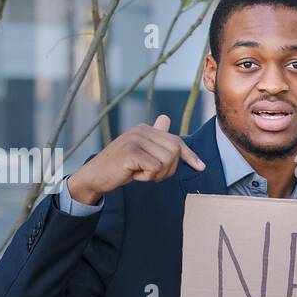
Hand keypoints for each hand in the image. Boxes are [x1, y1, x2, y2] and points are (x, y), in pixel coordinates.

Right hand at [67, 114, 205, 203]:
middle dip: (168, 170)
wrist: (95, 175)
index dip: (190, 155)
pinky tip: (134, 175)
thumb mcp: (140, 151)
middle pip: (174, 153)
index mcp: (146, 129)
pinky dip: (147, 177)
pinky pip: (155, 168)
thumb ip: (154, 139)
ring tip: (139, 173)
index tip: (201, 167)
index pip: (176, 141)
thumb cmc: (120, 166)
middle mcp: (142, 130)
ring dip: (156, 175)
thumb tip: (165, 119)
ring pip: (166, 162)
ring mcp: (136, 140)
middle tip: (150, 174)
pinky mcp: (131, 152)